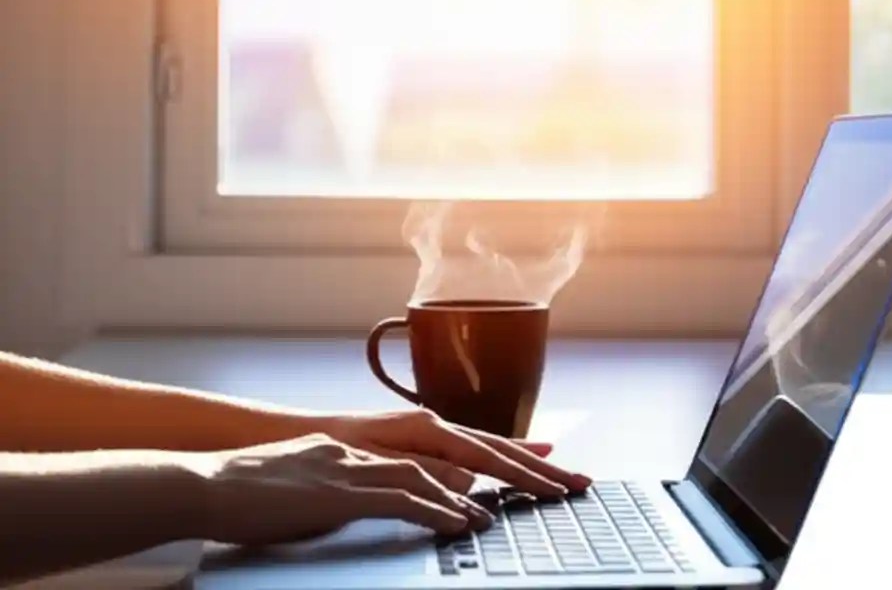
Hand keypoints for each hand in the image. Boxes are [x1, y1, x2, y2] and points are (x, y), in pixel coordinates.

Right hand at [192, 433, 494, 545]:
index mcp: (352, 448)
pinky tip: (456, 524)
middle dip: (488, 467)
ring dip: (464, 497)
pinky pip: (399, 499)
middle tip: (530, 478)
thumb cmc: (244, 492)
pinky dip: (433, 510)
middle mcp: (359, 450)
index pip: (425, 448)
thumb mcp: (306, 486)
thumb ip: (343, 489)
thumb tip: (369, 502)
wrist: (205, 484)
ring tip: (492, 518)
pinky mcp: (339, 491)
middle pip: (439, 454)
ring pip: (426, 475)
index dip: (470, 454)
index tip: (512, 459)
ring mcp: (350, 466)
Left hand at [316, 409, 590, 495]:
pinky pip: (471, 448)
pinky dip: (500, 453)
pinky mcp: (419, 441)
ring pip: (488, 446)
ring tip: (557, 467)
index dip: (529, 476)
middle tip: (580, 481)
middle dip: (541, 466)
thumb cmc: (325, 452)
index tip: (560, 489)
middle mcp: (433, 426)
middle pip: (499, 449)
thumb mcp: (373, 466)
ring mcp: (428, 432)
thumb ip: (423, 471)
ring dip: (526, 459)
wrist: (287, 438)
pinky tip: (511, 455)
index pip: (492, 458)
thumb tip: (469, 480)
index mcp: (427, 431)